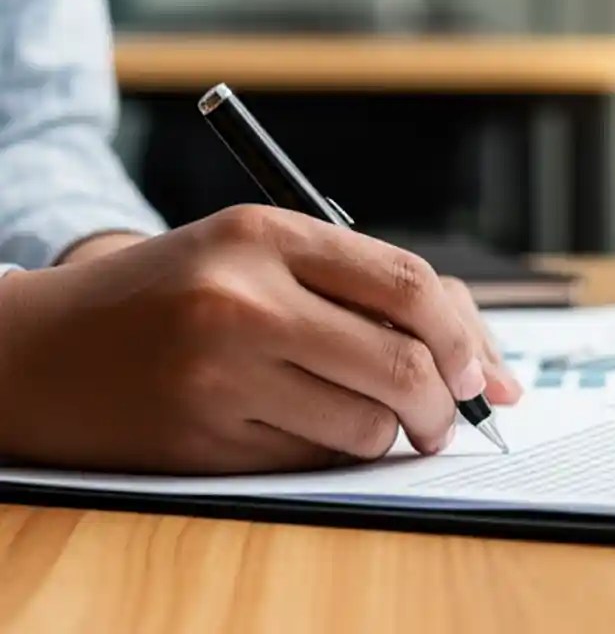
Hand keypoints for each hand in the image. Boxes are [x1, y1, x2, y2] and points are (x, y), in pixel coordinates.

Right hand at [0, 205, 518, 473]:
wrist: (40, 349)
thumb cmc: (176, 296)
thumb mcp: (262, 257)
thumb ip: (371, 293)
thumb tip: (490, 372)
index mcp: (265, 234)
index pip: (409, 284)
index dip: (465, 337)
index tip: (478, 373)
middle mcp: (243, 299)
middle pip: (403, 364)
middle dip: (445, 403)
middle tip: (446, 419)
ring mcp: (220, 374)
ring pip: (368, 425)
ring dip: (387, 434)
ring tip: (362, 417)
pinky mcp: (203, 440)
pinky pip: (315, 460)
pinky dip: (332, 454)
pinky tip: (300, 429)